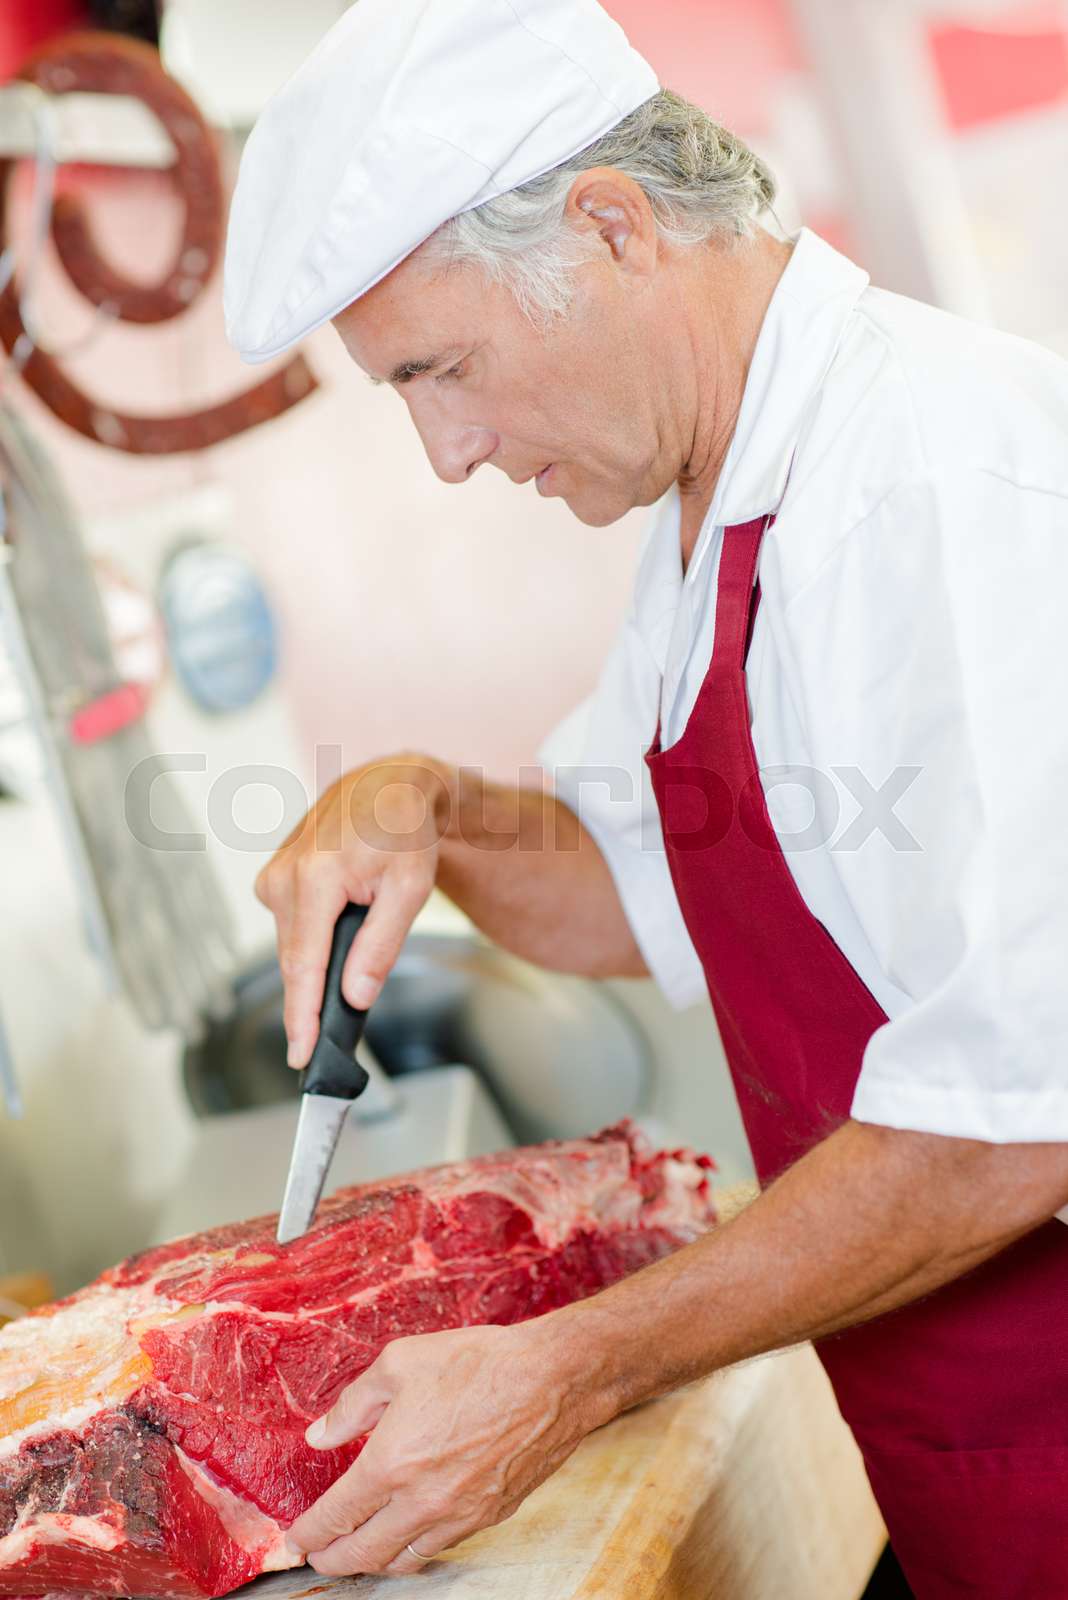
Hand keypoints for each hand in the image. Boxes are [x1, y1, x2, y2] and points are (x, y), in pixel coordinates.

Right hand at [256, 753, 451, 1068]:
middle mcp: (285, 876)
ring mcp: (274, 876)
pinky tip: (337, 929)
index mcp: (319, 878)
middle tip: (329, 1037)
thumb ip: (381, 946)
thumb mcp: (410, 890)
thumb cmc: (403, 832)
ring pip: (292, 948)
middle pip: (295, 962)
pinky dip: (312, 941)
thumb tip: (355, 996)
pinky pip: (291, 929)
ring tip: (351, 955)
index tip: (300, 1054)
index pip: (304, 964)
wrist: (386, 787)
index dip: (301, 1016)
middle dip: (311, 1000)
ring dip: (317, 965)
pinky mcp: (272, 878)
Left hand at [285, 1320, 607, 1576]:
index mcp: (391, 1464)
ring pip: (404, 1561)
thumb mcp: (400, 1363)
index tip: (296, 1537)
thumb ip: (352, 1404)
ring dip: (375, 1561)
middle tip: (319, 1555)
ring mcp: (459, 1514)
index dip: (308, 1534)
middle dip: (334, 1560)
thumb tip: (319, 1435)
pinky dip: (416, 1548)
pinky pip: (442, 1546)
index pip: (336, 1517)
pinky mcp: (490, 1515)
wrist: (550, 1379)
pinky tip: (412, 1531)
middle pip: (364, 1555)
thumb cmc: (477, 1363)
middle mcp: (421, 1501)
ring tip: (362, 1548)